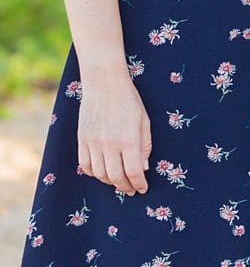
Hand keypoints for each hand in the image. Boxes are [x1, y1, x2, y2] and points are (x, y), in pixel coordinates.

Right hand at [78, 71, 151, 194]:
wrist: (104, 82)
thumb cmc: (128, 99)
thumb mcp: (144, 120)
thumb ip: (145, 145)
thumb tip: (143, 168)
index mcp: (129, 138)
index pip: (133, 172)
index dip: (139, 184)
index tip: (143, 188)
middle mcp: (110, 143)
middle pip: (116, 177)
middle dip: (125, 187)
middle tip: (131, 189)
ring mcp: (93, 142)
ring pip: (100, 174)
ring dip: (110, 182)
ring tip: (118, 181)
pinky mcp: (82, 139)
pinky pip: (85, 165)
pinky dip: (94, 174)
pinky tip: (102, 172)